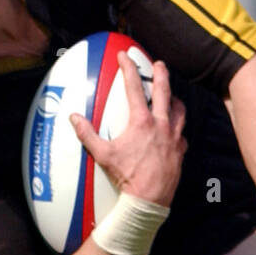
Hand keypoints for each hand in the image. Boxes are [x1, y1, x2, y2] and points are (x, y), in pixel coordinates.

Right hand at [69, 54, 186, 205]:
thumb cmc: (127, 176)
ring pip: (180, 110)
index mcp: (142, 122)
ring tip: (171, 96)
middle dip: (161, 74)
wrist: (149, 198)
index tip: (124, 56)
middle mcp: (162, 125)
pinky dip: (178, 128)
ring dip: (175, 100)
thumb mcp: (103, 154)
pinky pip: (182, 134)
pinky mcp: (181, 150)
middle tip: (159, 64)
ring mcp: (174, 137)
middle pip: (164, 91)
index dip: (128, 68)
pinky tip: (174, 130)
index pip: (134, 88)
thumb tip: (73, 118)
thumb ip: (87, 134)